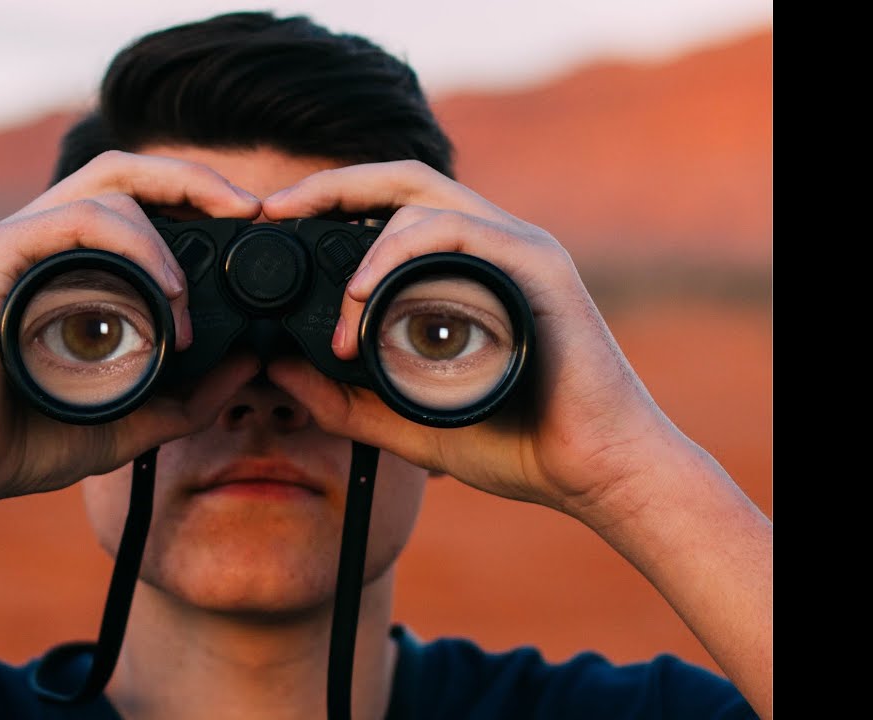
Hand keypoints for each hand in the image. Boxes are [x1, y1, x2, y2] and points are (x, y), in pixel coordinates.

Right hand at [0, 150, 264, 505]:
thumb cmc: (23, 441)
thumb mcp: (130, 420)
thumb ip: (189, 398)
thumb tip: (250, 363)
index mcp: (64, 264)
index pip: (132, 199)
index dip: (191, 195)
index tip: (246, 222)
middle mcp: (37, 240)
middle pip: (122, 171)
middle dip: (192, 178)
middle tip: (247, 208)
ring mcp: (11, 240)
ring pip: (106, 191)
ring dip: (164, 237)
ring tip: (184, 300)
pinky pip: (73, 219)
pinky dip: (130, 244)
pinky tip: (162, 288)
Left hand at [262, 160, 683, 526]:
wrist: (597, 472)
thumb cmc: (519, 444)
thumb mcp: (406, 422)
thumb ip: (345, 400)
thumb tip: (278, 371)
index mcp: (465, 268)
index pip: (391, 208)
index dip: (332, 202)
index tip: (275, 221)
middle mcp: (492, 244)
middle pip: (402, 181)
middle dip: (332, 184)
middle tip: (276, 209)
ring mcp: (518, 248)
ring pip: (424, 199)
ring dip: (365, 242)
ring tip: (339, 305)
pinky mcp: (537, 266)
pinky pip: (459, 232)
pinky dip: (403, 252)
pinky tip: (367, 292)